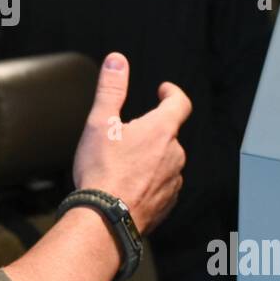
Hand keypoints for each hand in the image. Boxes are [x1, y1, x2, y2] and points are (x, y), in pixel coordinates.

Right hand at [72, 53, 190, 234]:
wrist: (105, 220)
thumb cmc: (102, 171)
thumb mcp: (100, 123)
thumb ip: (111, 89)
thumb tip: (117, 61)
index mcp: (162, 130)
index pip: (179, 103)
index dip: (172, 94)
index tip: (163, 91)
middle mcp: (175, 154)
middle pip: (168, 135)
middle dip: (151, 132)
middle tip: (126, 136)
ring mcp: (173, 181)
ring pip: (165, 161)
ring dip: (150, 159)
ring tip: (123, 165)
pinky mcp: (167, 203)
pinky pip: (162, 185)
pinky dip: (149, 182)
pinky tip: (127, 186)